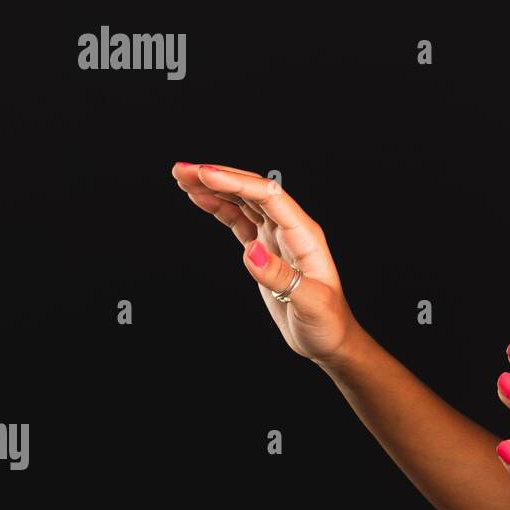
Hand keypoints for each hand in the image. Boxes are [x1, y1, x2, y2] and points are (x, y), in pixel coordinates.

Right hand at [171, 162, 358, 364]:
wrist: (329, 339)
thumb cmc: (327, 323)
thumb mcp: (310, 304)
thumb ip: (281, 278)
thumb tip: (250, 251)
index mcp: (305, 236)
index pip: (269, 197)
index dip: (236, 183)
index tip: (204, 174)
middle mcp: (290, 230)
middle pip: (252, 192)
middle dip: (218, 177)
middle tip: (181, 169)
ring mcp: (275, 238)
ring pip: (242, 203)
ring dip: (213, 188)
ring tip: (181, 176)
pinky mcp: (263, 251)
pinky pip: (238, 221)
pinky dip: (218, 208)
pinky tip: (198, 198)